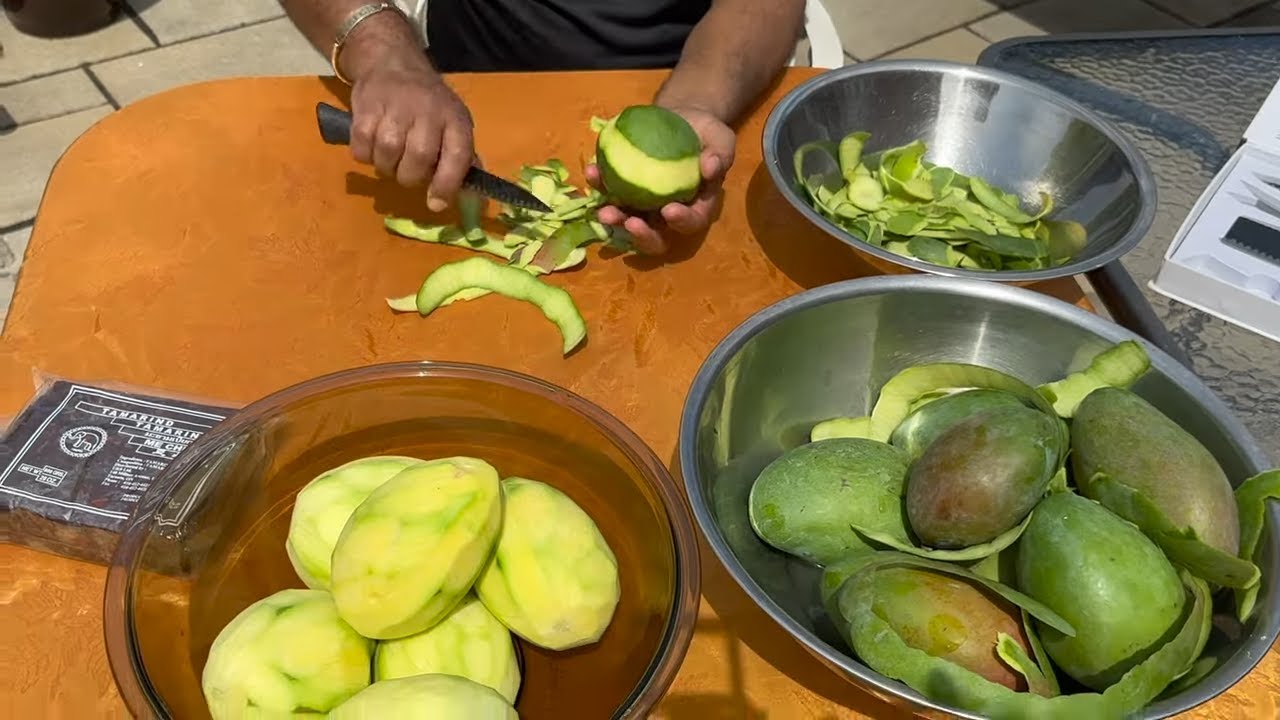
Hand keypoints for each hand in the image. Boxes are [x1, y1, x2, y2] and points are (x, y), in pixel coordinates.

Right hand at [348, 56, 474, 211]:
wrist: (393, 63)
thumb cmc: (428, 104)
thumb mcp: (452, 122)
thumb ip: (459, 157)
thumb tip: (466, 194)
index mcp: (455, 118)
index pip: (457, 155)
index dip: (447, 184)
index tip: (436, 203)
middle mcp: (428, 110)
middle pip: (418, 158)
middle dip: (410, 177)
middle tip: (407, 173)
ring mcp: (395, 107)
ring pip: (387, 154)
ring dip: (386, 167)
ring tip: (390, 158)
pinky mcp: (366, 107)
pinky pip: (361, 147)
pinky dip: (365, 155)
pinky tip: (372, 146)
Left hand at [585, 106, 735, 254]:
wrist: (682, 119)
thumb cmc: (705, 134)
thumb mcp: (720, 139)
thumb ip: (720, 154)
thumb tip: (711, 167)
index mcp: (697, 207)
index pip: (692, 222)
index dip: (682, 221)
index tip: (669, 211)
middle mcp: (668, 214)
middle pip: (656, 236)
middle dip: (641, 235)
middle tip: (630, 223)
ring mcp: (643, 204)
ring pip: (627, 221)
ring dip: (614, 219)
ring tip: (603, 210)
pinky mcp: (624, 189)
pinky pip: (610, 193)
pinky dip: (600, 186)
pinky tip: (592, 172)